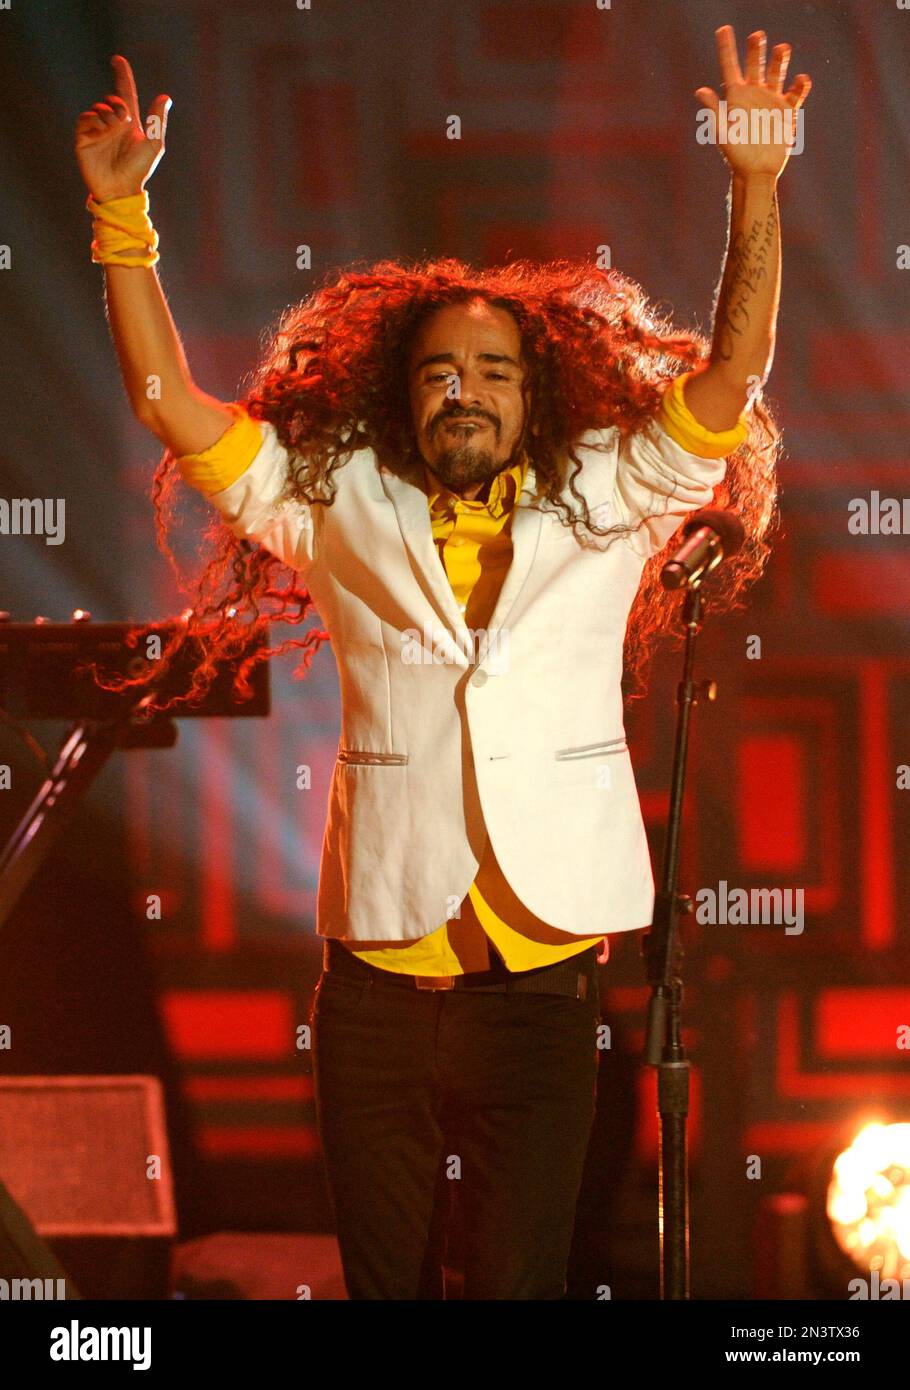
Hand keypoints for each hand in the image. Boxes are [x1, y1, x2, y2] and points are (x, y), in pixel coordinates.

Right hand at [75, 55, 170, 201]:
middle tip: (125, 118)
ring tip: (114, 128)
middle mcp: (113, 124)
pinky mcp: (84, 138)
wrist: (120, 189)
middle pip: (112, 99)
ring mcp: (98, 130)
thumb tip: (165, 97)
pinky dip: (94, 119)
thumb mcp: (153, 144)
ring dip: (108, 114)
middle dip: (118, 103)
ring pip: (99, 107)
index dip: (122, 76)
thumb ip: (157, 121)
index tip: (118, 60)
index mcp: (129, 123)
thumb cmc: (138, 170)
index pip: (125, 93)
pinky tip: (102, 130)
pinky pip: (86, 118)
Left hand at [695, 26, 810, 180]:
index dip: (726, 48)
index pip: (729, 67)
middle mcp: (754, 94)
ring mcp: (771, 100)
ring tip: (782, 48)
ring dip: (778, 61)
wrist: (756, 172)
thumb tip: (700, 90)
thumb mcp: (722, 132)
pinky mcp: (786, 111)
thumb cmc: (736, 155)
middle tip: (756, 35)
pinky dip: (799, 87)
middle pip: (755, 65)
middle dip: (756, 50)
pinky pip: (795, 95)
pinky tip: (801, 80)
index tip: (723, 29)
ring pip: (776, 74)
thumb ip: (714, 109)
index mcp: (735, 97)